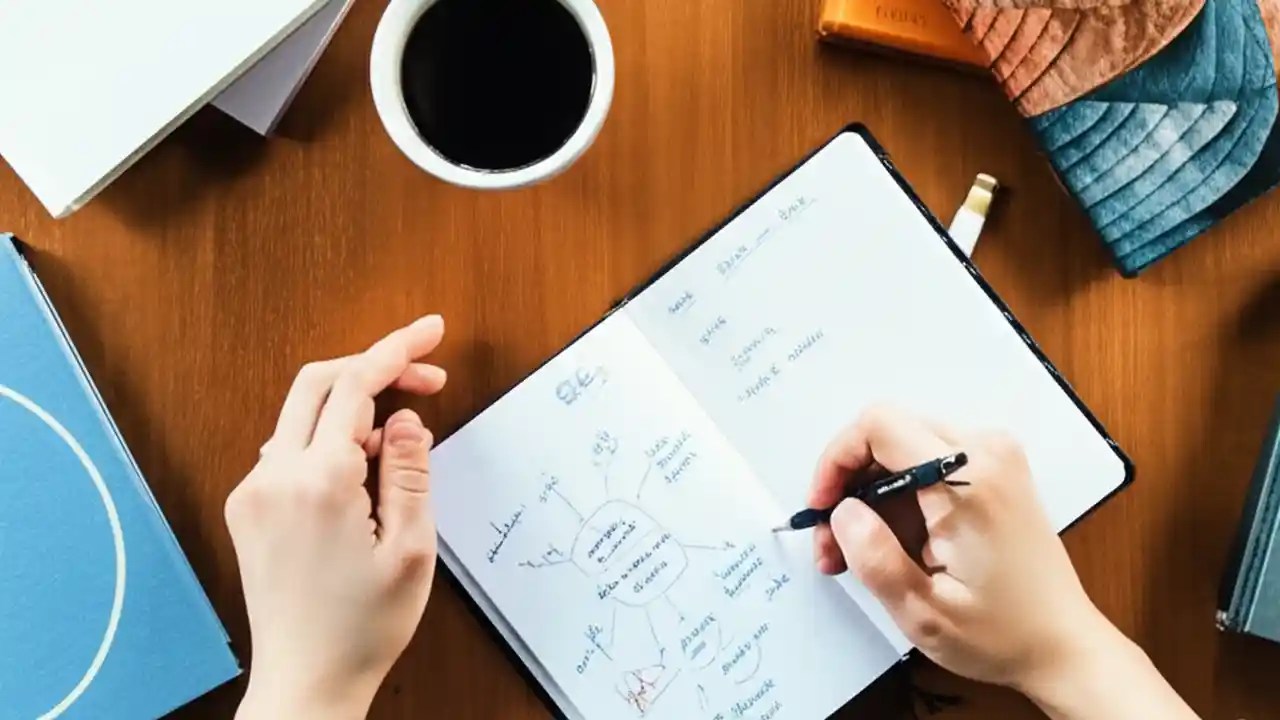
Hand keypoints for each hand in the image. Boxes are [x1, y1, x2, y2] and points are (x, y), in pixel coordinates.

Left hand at [226, 315, 446, 719]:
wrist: (306, 682)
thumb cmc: (363, 627)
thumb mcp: (411, 548)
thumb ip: (409, 472)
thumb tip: (405, 419)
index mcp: (318, 483)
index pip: (355, 387)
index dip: (397, 350)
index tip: (431, 332)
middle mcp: (273, 478)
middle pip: (317, 384)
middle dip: (374, 366)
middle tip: (427, 375)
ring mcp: (254, 493)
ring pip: (302, 416)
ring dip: (353, 408)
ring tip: (400, 444)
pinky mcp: (249, 510)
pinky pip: (289, 449)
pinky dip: (329, 440)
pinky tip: (362, 471)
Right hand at [810, 406, 1197, 719]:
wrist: (1063, 643)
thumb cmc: (1006, 633)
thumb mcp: (924, 612)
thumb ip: (875, 558)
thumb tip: (840, 513)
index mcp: (970, 480)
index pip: (879, 425)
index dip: (836, 461)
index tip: (822, 506)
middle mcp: (986, 453)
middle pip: (886, 434)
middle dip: (848, 485)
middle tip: (833, 542)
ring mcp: (993, 457)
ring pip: (900, 448)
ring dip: (870, 495)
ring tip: (859, 552)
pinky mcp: (993, 470)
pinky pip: (924, 462)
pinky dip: (896, 497)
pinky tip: (891, 542)